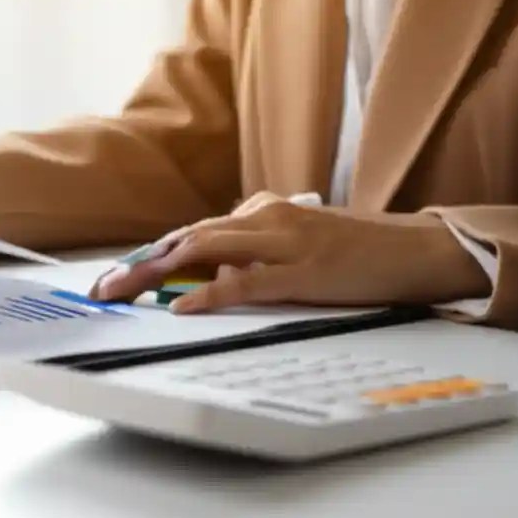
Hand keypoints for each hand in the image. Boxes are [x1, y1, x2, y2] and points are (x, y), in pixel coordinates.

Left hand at [93, 192, 490, 312]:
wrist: (415, 249)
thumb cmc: (354, 250)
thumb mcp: (295, 241)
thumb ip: (253, 249)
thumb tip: (212, 270)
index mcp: (261, 211)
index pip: (190, 232)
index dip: (147, 254)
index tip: (114, 276)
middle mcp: (265, 217)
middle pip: (186, 238)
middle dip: (139, 263)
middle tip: (102, 289)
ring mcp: (284, 242)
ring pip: (205, 250)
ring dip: (157, 272)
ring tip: (123, 292)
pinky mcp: (304, 272)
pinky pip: (246, 282)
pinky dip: (209, 294)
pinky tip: (181, 306)